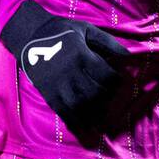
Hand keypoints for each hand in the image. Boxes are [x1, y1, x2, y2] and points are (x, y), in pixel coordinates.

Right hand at [0, 0, 127, 129]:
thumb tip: (129, 55)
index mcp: (82, 55)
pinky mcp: (48, 93)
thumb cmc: (61, 30)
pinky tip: (85, 128)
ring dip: (94, 113)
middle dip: (107, 98)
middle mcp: (71, 72)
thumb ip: (108, 42)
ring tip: (103, 117)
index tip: (118, 82)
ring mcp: (58, 84)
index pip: (106, 75)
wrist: (29, 35)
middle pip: (95, 93)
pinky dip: (75, 123)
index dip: (116, 81)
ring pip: (81, 105)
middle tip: (111, 98)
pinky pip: (63, 112)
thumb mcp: (86, 29)